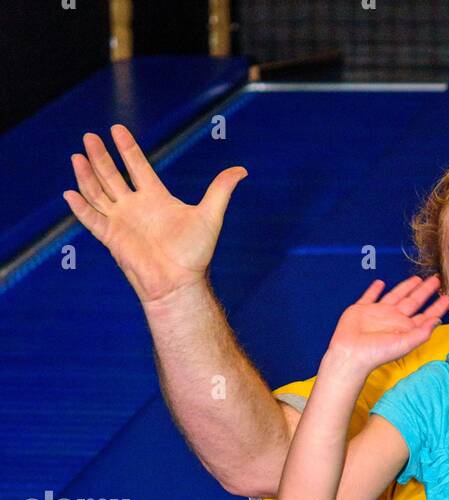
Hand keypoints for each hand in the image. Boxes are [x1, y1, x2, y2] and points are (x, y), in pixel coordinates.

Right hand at [63, 124, 246, 304]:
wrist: (180, 282)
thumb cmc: (195, 253)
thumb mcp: (210, 216)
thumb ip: (221, 190)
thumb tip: (242, 170)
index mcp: (155, 197)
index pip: (137, 166)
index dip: (126, 148)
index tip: (116, 129)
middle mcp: (135, 206)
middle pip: (112, 175)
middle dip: (100, 156)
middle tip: (90, 137)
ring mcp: (121, 221)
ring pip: (98, 193)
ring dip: (87, 175)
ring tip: (77, 156)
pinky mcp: (112, 238)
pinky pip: (92, 220)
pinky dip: (81, 208)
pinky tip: (70, 193)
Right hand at [324, 275, 448, 374]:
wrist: (351, 353)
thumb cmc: (377, 353)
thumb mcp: (404, 343)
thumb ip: (422, 332)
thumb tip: (438, 320)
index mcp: (405, 328)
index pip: (425, 315)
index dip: (437, 306)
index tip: (448, 297)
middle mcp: (394, 319)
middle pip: (413, 301)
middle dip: (425, 291)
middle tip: (436, 280)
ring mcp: (378, 313)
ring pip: (395, 295)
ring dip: (406, 287)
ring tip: (416, 279)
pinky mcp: (361, 309)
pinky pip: (369, 296)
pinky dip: (374, 290)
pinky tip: (380, 283)